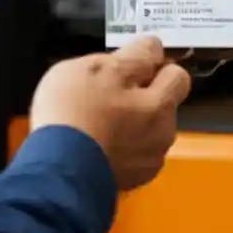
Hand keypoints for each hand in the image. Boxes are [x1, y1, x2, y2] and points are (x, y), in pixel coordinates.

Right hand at [30, 36, 191, 189]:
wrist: (56, 172)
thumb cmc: (73, 112)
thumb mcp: (97, 65)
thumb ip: (130, 56)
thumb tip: (149, 52)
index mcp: (161, 102)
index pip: (175, 72)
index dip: (154, 63)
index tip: (132, 62)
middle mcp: (164, 131)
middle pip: (164, 102)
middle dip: (144, 94)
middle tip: (110, 91)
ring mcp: (149, 160)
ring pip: (149, 129)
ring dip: (133, 123)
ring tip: (98, 122)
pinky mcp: (132, 181)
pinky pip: (133, 154)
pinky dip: (121, 148)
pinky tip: (96, 144)